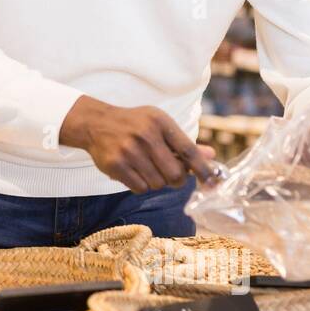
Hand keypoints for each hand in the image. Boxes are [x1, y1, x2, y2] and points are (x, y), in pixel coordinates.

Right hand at [60, 96, 216, 192]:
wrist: (96, 123)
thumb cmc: (134, 124)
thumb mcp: (159, 124)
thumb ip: (183, 142)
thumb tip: (211, 157)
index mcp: (160, 122)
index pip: (188, 150)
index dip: (203, 169)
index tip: (213, 182)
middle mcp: (145, 135)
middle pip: (175, 174)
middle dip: (177, 180)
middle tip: (171, 175)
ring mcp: (129, 151)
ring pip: (157, 184)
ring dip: (157, 182)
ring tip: (148, 169)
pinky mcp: (116, 165)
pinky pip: (140, 188)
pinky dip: (141, 186)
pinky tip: (135, 172)